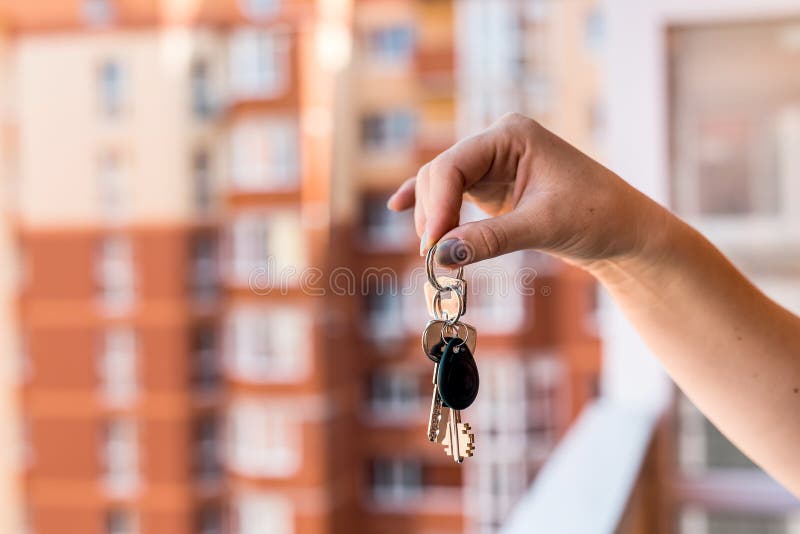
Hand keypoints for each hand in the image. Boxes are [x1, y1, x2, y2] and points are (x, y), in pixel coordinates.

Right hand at [387, 113, 669, 268]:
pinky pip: (451, 191)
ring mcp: (493, 164)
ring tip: (433, 255)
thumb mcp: (542, 226)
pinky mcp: (492, 187)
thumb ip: (489, 239)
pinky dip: (430, 203)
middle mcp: (498, 143)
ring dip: (432, 218)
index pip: (454, 165)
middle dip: (432, 214)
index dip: (436, 206)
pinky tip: (398, 207)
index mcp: (511, 135)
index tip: (432, 247)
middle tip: (432, 258)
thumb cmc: (596, 216)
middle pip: (441, 173)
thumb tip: (440, 257)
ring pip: (442, 185)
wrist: (624, 231)